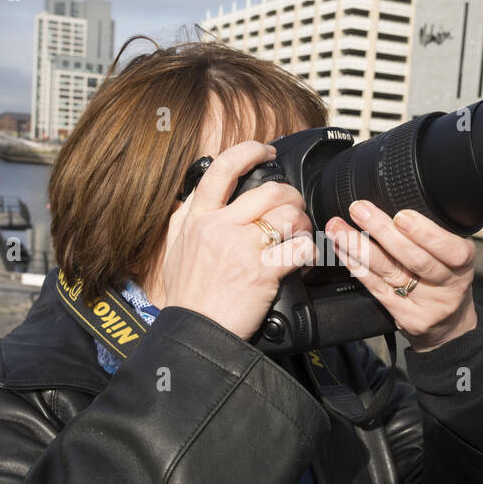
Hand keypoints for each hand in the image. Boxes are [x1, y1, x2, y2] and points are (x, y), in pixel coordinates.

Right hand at [159, 141, 314, 340]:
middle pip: (269, 191)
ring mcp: (242, 248)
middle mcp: (219, 227)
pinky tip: (304, 257)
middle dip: (291, 196)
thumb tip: (191, 198)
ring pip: (289, 215)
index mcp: (197, 219)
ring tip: (301, 233)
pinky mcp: (263, 272)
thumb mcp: (174, 250)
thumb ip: (184, 221)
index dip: (248, 152)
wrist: (194, 333)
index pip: (222, 170)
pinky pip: (300, 248)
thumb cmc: (187, 297)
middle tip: (295, 206)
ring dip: (303, 222)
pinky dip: (309, 251)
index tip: (265, 150)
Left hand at [325, 200, 477, 351]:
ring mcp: (424, 304)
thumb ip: (433, 237)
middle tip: (360, 210)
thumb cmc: (447, 281)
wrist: (449, 326)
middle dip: (383, 232)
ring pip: (388, 272)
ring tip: (339, 227)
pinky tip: (341, 249)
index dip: (425, 233)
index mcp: (462, 265)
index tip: (401, 216)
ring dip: (359, 246)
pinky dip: (355, 265)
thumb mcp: (454, 258)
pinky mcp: (403, 316)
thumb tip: (395, 203)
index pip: (450, 250)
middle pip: (414, 260)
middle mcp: (446, 286)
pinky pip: (374, 286)